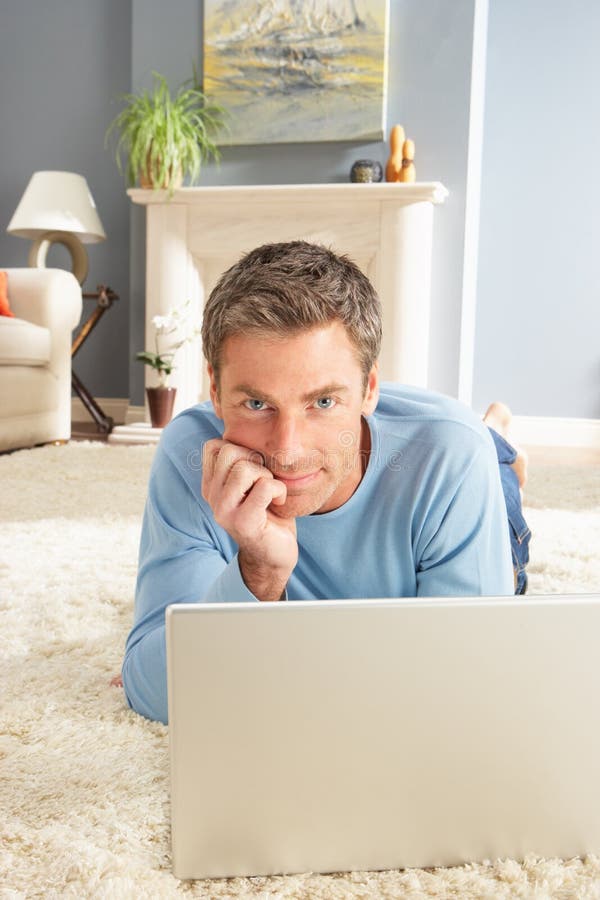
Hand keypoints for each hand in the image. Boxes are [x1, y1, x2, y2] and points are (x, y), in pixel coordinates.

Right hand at [202, 438, 297, 599]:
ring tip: (270, 492)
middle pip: (228, 451)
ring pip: (244, 468)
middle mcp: (212, 497)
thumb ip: (243, 460)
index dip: (240, 448)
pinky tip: (278, 502)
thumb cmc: (268, 513)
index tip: (253, 467)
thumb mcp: (252, 482)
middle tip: (264, 479)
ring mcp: (224, 511)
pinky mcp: (243, 522)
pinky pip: (264, 486)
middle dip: (254, 459)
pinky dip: (279, 490)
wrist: (274, 554)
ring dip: (267, 475)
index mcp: (211, 485)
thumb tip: (247, 425)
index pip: (214, 446)